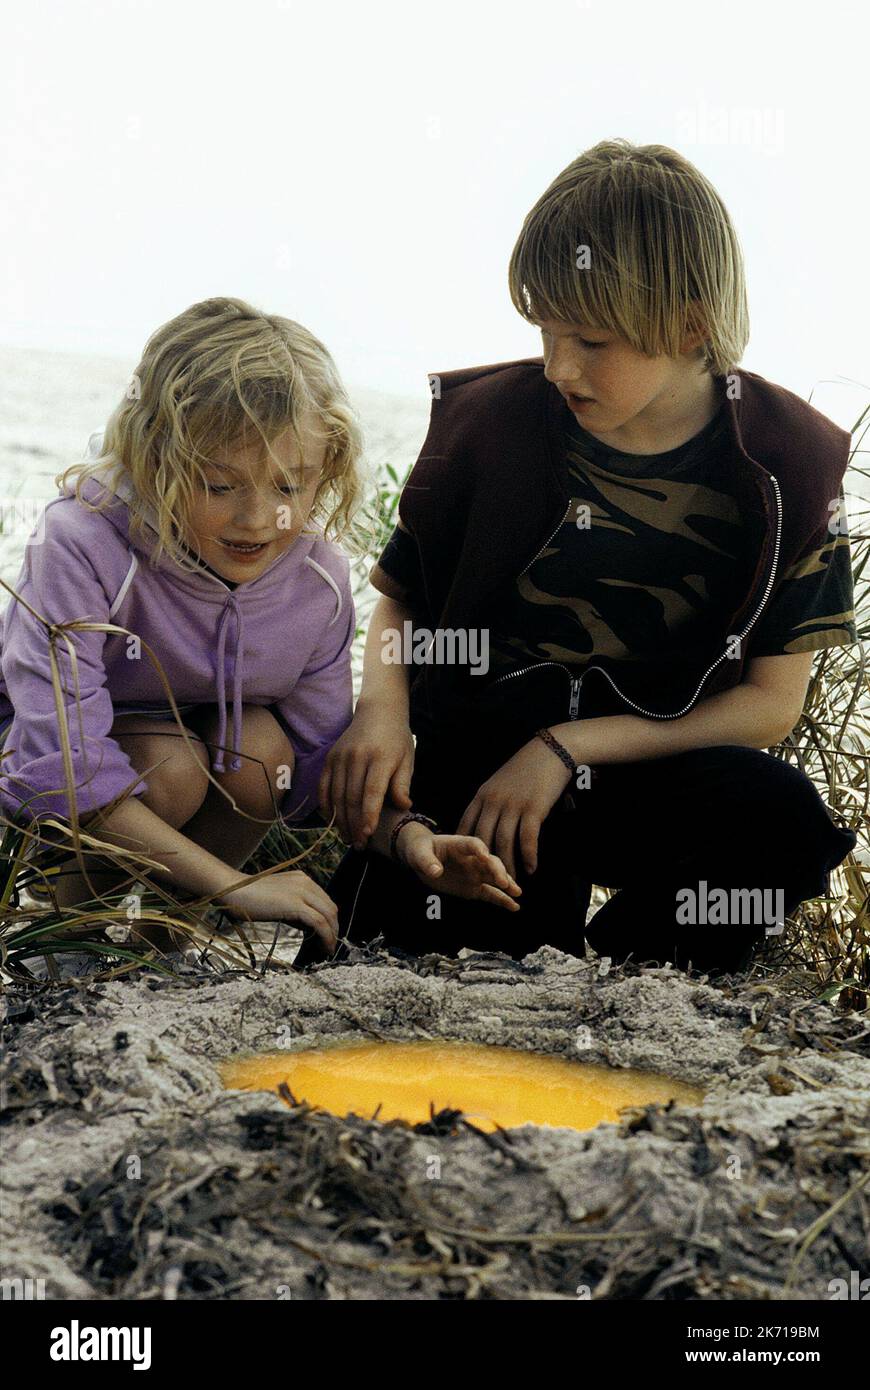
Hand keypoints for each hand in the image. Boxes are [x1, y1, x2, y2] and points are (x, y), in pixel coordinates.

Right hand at [219, 871, 339, 954]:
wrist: (233, 890)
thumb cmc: (249, 898)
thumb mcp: (278, 900)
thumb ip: (295, 909)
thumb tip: (309, 927)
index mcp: (302, 879)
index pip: (325, 901)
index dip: (329, 920)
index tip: (328, 935)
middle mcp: (305, 882)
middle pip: (330, 908)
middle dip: (334, 928)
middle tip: (331, 945)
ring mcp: (302, 891)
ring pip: (328, 915)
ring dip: (332, 934)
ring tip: (329, 949)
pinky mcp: (296, 904)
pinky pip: (319, 922)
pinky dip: (326, 936)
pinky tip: (325, 947)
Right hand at [318, 702, 413, 848]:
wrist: (377, 712)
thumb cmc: (396, 740)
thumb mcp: (407, 760)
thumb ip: (403, 784)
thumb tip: (403, 807)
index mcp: (380, 758)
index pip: (372, 792)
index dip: (369, 815)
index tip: (367, 834)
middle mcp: (357, 757)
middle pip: (352, 797)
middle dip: (354, 824)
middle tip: (359, 845)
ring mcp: (340, 757)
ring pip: (336, 795)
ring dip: (340, 820)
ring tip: (347, 838)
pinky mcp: (330, 758)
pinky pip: (323, 786)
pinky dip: (325, 805)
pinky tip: (332, 820)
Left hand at [395, 823, 521, 909]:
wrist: (422, 859)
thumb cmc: (421, 851)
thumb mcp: (419, 854)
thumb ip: (427, 862)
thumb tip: (436, 871)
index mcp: (460, 844)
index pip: (473, 844)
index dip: (479, 849)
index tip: (485, 856)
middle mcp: (473, 858)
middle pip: (489, 862)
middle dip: (498, 871)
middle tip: (504, 882)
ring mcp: (476, 873)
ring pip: (494, 878)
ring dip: (507, 884)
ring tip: (517, 893)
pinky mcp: (474, 888)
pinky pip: (490, 894)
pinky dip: (502, 900)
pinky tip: (514, 906)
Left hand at [455, 738, 572, 877]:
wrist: (551, 751)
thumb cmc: (526, 768)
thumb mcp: (499, 782)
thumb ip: (490, 801)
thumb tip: (485, 824)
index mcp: (482, 795)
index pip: (466, 826)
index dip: (464, 847)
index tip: (466, 863)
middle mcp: (494, 801)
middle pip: (483, 840)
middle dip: (484, 863)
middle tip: (488, 880)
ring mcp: (513, 805)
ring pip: (504, 844)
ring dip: (508, 865)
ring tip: (511, 881)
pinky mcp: (533, 809)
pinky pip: (527, 839)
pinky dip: (528, 856)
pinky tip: (531, 868)